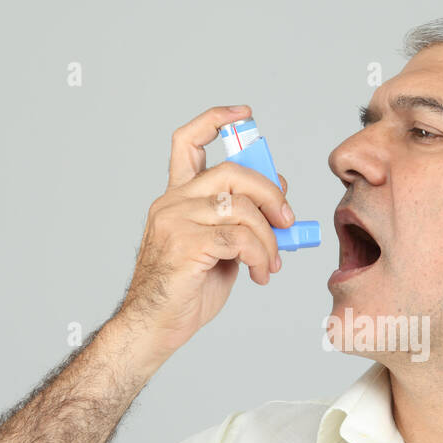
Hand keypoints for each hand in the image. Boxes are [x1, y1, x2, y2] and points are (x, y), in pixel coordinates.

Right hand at [109, 105, 294, 372]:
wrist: (155, 327)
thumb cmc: (186, 289)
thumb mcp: (220, 244)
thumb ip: (241, 216)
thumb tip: (278, 189)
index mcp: (176, 196)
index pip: (188, 140)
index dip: (216, 120)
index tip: (244, 115)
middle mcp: (172, 202)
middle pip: (232, 172)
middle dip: (270, 194)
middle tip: (287, 222)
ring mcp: (176, 222)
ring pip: (243, 210)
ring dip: (269, 239)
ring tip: (270, 264)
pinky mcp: (187, 245)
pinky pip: (241, 239)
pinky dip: (261, 257)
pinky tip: (259, 274)